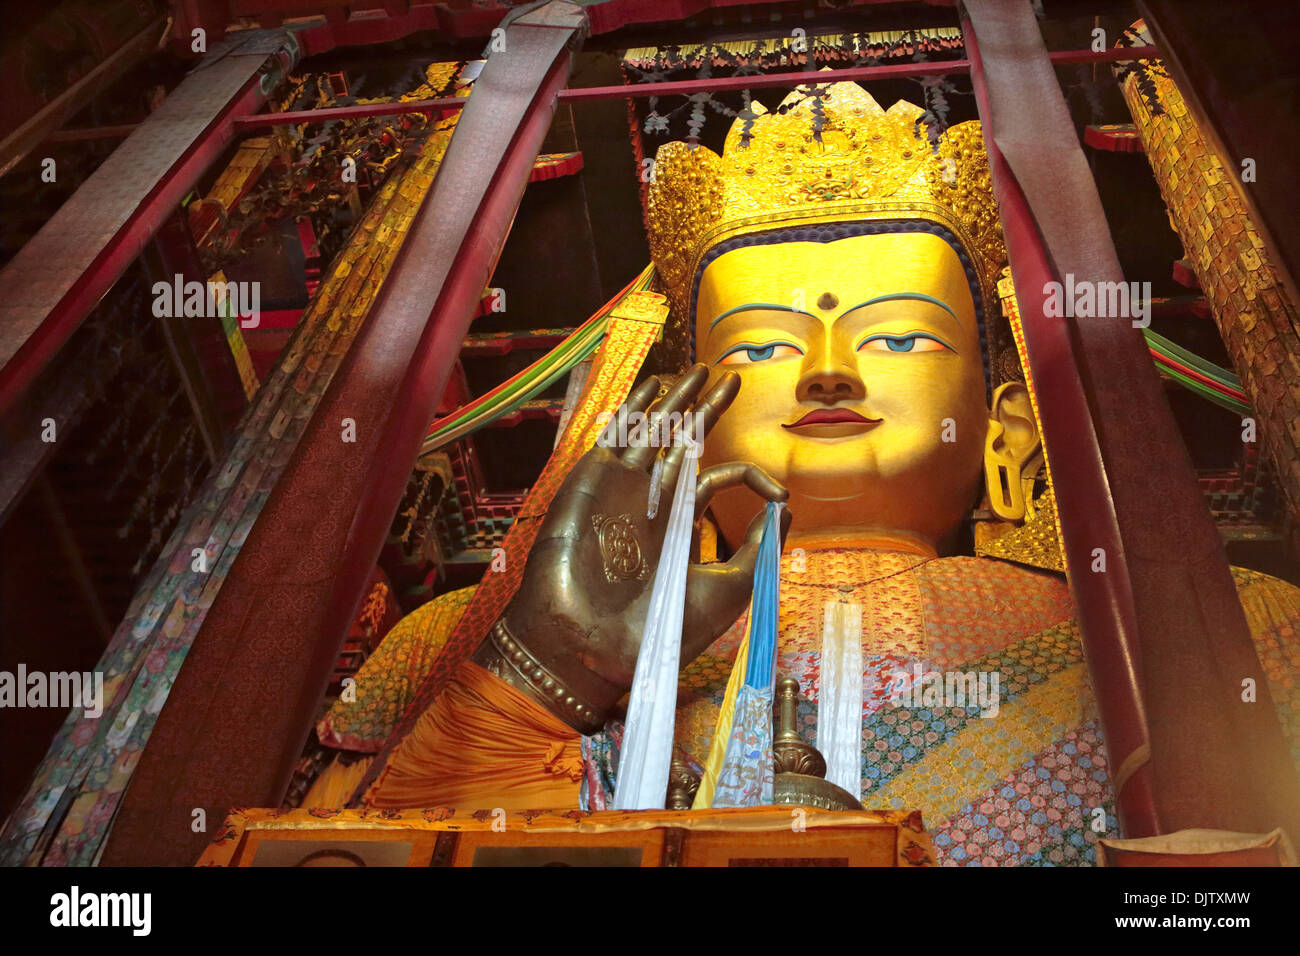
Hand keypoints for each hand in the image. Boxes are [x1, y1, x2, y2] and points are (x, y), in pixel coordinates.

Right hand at [476, 364, 789, 727]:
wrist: (590, 648)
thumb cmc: (657, 632)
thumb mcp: (726, 592)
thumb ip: (756, 551)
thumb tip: (787, 511)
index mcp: (680, 528)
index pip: (718, 480)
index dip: (755, 478)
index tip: (782, 494)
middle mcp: (651, 503)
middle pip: (682, 442)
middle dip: (706, 409)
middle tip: (730, 378)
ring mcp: (621, 490)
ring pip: (652, 431)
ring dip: (675, 398)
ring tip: (699, 370)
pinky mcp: (593, 482)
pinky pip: (616, 436)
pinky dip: (633, 408)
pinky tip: (652, 384)